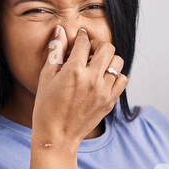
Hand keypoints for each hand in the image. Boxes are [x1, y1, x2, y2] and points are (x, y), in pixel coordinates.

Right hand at [32, 26, 126, 148]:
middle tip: (89, 51)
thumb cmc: (46, 108)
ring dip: (108, 60)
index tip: (80, 38)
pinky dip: (115, 76)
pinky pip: (122, 80)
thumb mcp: (46, 78)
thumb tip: (60, 32)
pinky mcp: (110, 102)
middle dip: (98, 45)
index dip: (81, 36)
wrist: (57, 136)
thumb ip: (56, 52)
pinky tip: (103, 79)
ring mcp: (104, 91)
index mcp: (74, 71)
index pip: (85, 42)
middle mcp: (92, 79)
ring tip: (97, 65)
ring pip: (118, 62)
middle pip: (107, 48)